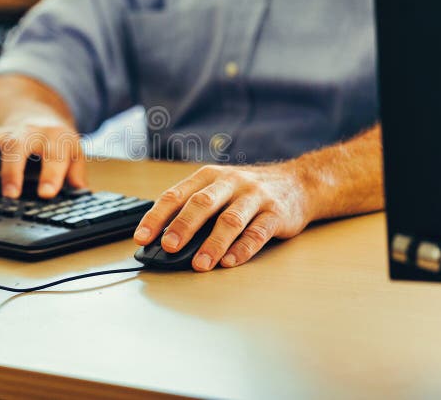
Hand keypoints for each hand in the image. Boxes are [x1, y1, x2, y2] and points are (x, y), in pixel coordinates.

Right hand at [0, 118, 85, 198]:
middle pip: (15, 144)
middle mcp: (27, 132)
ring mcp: (4, 133)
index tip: (46, 194)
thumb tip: (82, 192)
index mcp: (54, 136)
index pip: (54, 153)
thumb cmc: (55, 143)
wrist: (36, 115)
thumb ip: (76, 173)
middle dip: (12, 170)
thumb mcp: (73, 153)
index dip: (51, 174)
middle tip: (11, 195)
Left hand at [133, 163, 312, 271]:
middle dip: (183, 226)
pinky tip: (230, 261)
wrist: (297, 183)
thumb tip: (164, 240)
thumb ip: (194, 209)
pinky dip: (243, 248)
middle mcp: (231, 183)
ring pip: (230, 219)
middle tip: (168, 247)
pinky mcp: (276, 214)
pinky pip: (258, 232)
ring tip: (200, 263)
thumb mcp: (218, 189)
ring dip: (213, 243)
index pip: (176, 195)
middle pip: (202, 204)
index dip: (157, 216)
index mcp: (209, 177)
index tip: (142, 237)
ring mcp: (254, 197)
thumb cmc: (247, 191)